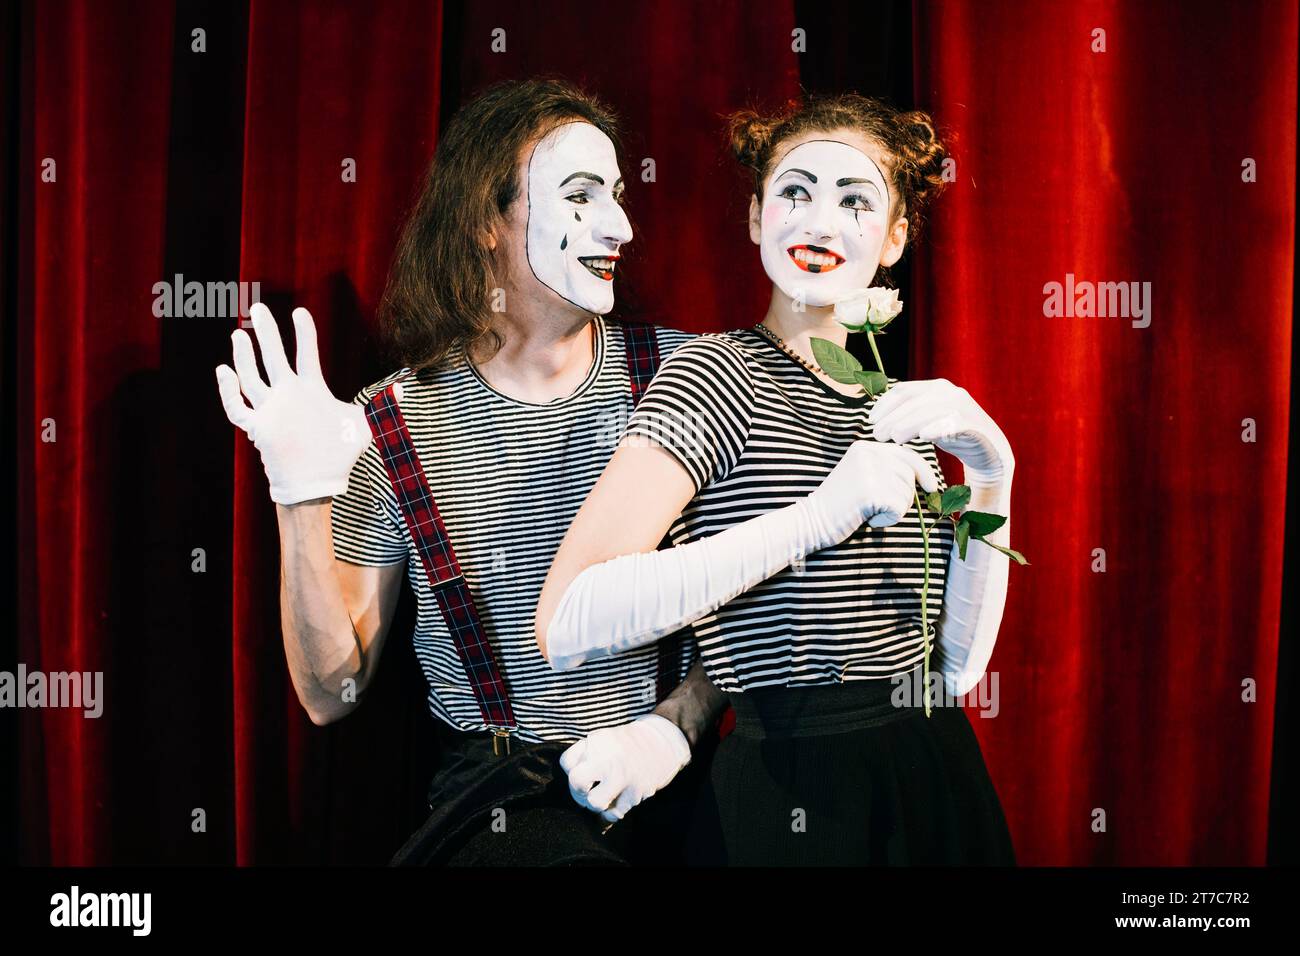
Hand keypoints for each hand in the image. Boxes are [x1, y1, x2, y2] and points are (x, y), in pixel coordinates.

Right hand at [215, 303, 370, 504]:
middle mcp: (288, 394)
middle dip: (267, 332)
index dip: (304, 333)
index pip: (306, 354)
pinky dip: (227, 391)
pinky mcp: (258, 427)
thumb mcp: (364, 426)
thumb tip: (405, 388)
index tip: (300, 312)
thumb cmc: (339, 453)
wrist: (318, 482)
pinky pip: (236, 407)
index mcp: (311, 389)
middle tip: (258, 307)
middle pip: (274, 357)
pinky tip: (222, 371)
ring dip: (244, 357)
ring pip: (252, 378)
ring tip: (240, 333)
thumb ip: (381, 405)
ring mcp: (272, 410)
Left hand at [560, 714, 690, 822]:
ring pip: (594, 802)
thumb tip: (573, 781)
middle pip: (575, 782)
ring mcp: (622, 776)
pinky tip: (619, 801)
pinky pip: (615, 813)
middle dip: (578, 792)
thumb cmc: (630, 742)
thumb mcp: (605, 737)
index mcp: (596, 742)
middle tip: (587, 793)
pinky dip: (614, 812)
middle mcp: (607, 758)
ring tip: (605, 799)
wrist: (665, 740)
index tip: (583, 775)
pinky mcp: (636, 791)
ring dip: (597, 805)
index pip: (567, 763)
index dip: (572, 773)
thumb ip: (587, 754)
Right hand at [807, 439, 939, 541]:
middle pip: (909, 474)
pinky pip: (899, 508)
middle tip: (880, 506)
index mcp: (865, 447)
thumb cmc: (840, 504)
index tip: (931, 487)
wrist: (812, 521)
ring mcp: (869, 471)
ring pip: (906, 493)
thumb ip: (885, 467)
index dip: (923, 471)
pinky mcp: (870, 491)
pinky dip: (888, 519)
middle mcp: (868, 453)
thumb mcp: (862, 475)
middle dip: (904, 496)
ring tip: (870, 511)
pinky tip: (868, 519)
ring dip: (895, 509)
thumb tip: (921, 473)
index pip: (907, 454)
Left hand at [868, 379, 1012, 488]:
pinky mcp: (974, 424)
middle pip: (914, 401)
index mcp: (936, 388)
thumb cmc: (951, 435)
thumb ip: (908, 415)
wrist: (989, 451)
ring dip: (909, 424)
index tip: (871, 420)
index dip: (885, 404)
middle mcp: (950, 393)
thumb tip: (877, 419)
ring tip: (894, 438)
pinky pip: (954, 423)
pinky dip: (938, 427)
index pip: (904, 390)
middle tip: (877, 434)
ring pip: (930, 411)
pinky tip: (924, 436)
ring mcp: (963, 407)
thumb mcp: (927, 420)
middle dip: (892, 417)